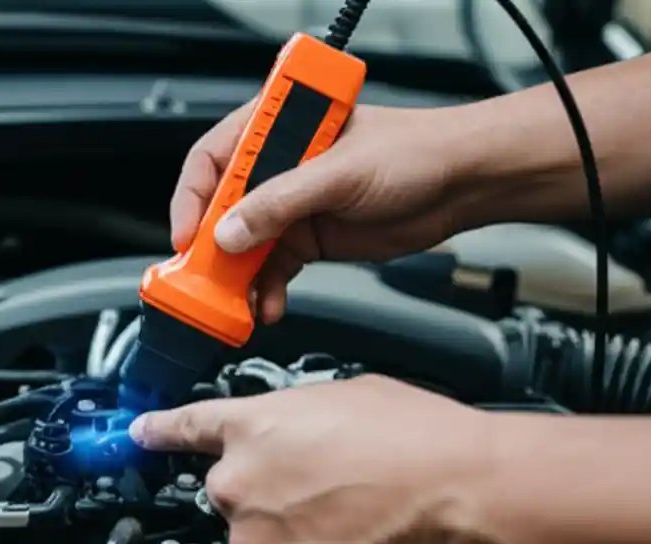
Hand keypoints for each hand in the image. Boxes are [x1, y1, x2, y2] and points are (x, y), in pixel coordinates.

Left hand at [129, 375, 496, 543]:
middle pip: (233, 496)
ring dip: (292, 541)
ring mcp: (253, 543)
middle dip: (270, 498)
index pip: (184, 428)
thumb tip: (299, 434)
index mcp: (251, 427)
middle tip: (327, 498)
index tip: (139, 435)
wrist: (463, 496)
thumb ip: (297, 417)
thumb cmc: (422, 442)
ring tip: (351, 528)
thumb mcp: (347, 397)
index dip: (159, 432)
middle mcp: (237, 484)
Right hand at [170, 104, 470, 323]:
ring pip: (243, 246)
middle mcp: (277, 168)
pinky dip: (264, 291)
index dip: (192, 197)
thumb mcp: (339, 174)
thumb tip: (230, 232)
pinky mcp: (308, 239)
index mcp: (278, 130)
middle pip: (220, 209)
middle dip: (209, 247)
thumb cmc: (415, 152)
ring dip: (235, 278)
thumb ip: (280, 203)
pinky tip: (266, 307)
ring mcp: (291, 207)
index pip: (212, 159)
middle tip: (202, 278)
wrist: (462, 185)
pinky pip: (271, 270)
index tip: (188, 234)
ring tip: (234, 302)